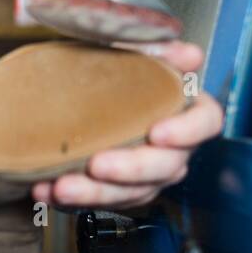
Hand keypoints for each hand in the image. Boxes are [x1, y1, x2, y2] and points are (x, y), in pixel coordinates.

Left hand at [31, 40, 222, 209]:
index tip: (157, 132)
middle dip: (130, 168)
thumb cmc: (113, 75)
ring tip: (63, 185)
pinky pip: (98, 202)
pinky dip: (70, 198)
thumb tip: (188, 55)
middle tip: (98, 164)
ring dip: (95, 192)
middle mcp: (172, 148)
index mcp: (184, 111)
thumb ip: (156, 51)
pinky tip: (45, 189)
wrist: (73, 96)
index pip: (207, 122)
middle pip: (167, 166)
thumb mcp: (130, 54)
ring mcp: (146, 175)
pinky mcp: (118, 192)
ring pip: (131, 192)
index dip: (187, 131)